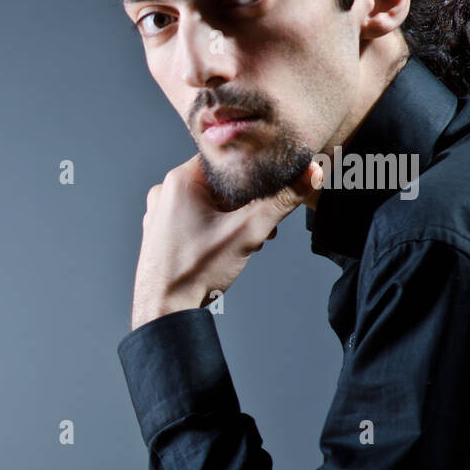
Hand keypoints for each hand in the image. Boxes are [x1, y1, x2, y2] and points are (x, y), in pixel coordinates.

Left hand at [130, 156, 322, 330]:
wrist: (164, 310)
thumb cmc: (195, 271)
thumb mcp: (248, 232)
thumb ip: (281, 201)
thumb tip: (310, 174)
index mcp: (179, 181)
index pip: (224, 159)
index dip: (251, 172)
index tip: (268, 187)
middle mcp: (164, 192)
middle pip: (218, 183)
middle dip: (245, 203)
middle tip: (260, 224)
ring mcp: (159, 213)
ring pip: (208, 203)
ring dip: (232, 218)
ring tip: (245, 240)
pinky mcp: (160, 233)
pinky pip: (194, 219)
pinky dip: (214, 228)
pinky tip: (226, 247)